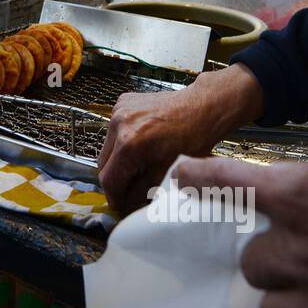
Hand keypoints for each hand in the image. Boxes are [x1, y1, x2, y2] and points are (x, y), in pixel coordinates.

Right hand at [98, 64, 262, 211]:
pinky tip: (141, 141)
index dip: (115, 197)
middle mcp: (119, 124)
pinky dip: (123, 140)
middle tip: (131, 187)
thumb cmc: (194, 139)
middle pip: (103, 164)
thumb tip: (125, 203)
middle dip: (116, 178)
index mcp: (129, 144)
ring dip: (118, 159)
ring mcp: (118, 110)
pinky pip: (115, 130)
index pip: (108, 180)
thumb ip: (141, 192)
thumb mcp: (167, 174)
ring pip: (107, 147)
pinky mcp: (122, 102)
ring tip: (140, 162)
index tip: (121, 205)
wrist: (203, 107)